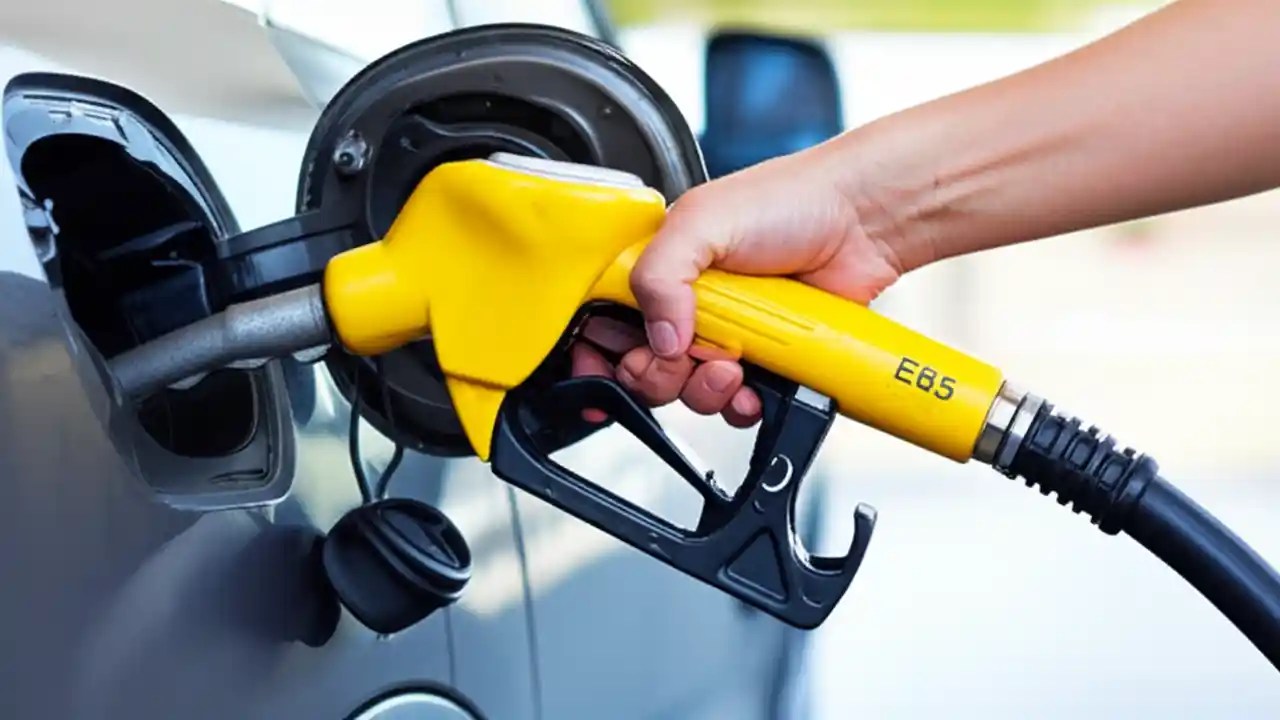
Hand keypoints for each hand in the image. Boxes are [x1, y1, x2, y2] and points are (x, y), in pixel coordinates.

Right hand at [572, 140, 909, 426]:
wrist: (862, 223)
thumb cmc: (790, 200)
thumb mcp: (702, 221)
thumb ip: (659, 275)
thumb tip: (658, 338)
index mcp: (659, 268)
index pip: (604, 320)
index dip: (599, 349)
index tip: (606, 363)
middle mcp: (687, 305)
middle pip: (641, 368)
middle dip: (656, 375)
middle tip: (683, 356)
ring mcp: (726, 336)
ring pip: (687, 393)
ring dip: (704, 390)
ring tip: (732, 366)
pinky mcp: (764, 363)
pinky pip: (736, 405)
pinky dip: (741, 405)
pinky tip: (754, 387)